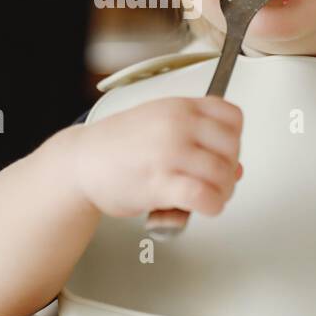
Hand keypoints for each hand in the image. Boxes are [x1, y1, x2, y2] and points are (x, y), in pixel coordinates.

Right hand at [71, 97, 243, 219]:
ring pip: (223, 174)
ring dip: (221, 192)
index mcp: (179, 107)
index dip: (234, 140)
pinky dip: (210, 206)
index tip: (223, 153)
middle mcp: (177, 125)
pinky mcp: (160, 183)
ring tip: (206, 197)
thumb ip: (197, 139)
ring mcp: (169, 153)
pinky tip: (200, 208)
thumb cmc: (117, 145)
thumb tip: (236, 167)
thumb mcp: (159, 124)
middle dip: (229, 170)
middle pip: (232, 148)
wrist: (80, 161)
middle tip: (216, 181)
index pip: (233, 117)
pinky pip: (204, 196)